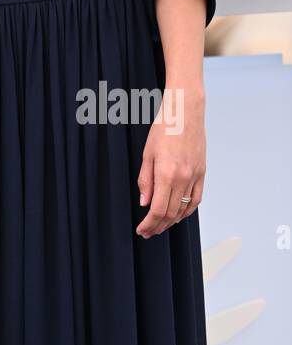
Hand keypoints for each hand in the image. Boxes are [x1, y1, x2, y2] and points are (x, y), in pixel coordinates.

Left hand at [136, 83, 205, 237]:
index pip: (157, 210)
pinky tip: (178, 215)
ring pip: (184, 210)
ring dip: (171, 222)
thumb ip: (146, 180)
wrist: (186, 112)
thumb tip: (144, 202)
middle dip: (158, 226)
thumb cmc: (164, 128)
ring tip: (160, 226)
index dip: (149, 224)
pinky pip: (196, 200)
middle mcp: (183, 178)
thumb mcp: (147, 153)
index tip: (141, 230)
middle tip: (147, 232)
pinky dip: (187, 211)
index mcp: (166, 174)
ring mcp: (195, 177)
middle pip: (170, 213)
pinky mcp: (203, 173)